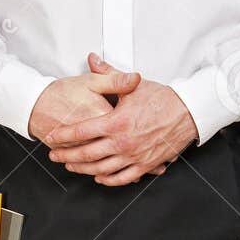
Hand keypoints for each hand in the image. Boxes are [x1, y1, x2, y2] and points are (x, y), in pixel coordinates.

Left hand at [45, 53, 197, 185]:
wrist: (188, 112)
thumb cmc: (163, 99)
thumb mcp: (132, 85)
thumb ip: (109, 74)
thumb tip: (92, 61)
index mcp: (116, 122)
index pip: (81, 131)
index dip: (63, 136)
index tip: (51, 138)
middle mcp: (122, 142)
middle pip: (86, 154)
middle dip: (66, 155)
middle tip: (55, 155)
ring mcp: (133, 156)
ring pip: (101, 169)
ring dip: (83, 169)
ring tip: (71, 166)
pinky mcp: (145, 165)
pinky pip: (122, 177)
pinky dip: (108, 179)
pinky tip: (99, 177)